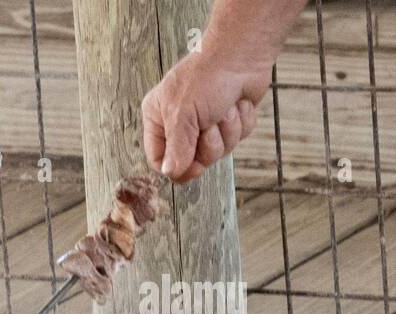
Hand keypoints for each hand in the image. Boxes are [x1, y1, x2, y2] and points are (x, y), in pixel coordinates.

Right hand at [142, 50, 269, 182]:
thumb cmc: (207, 77)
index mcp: (158, 119)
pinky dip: (241, 123)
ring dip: (227, 131)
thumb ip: (177, 148)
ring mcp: (206, 122)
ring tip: (225, 108)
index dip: (177, 167)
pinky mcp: (229, 120)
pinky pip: (237, 138)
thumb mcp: (183, 116)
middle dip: (209, 144)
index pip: (159, 158)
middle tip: (210, 123)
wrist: (242, 53)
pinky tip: (237, 104)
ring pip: (219, 150)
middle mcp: (179, 123)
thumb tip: (170, 172)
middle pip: (192, 159)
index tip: (194, 168)